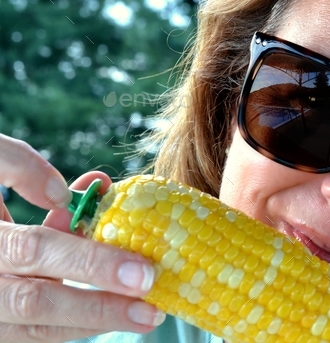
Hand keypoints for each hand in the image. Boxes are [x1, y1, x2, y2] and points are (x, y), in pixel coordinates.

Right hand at [0, 134, 163, 342]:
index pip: (35, 252)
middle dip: (98, 307)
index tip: (141, 271)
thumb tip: (63, 195)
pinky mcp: (1, 321)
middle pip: (36, 304)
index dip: (89, 262)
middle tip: (151, 309)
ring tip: (147, 316)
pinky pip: (38, 330)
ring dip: (96, 323)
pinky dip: (81, 321)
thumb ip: (18, 167)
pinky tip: (122, 309)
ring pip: (37, 328)